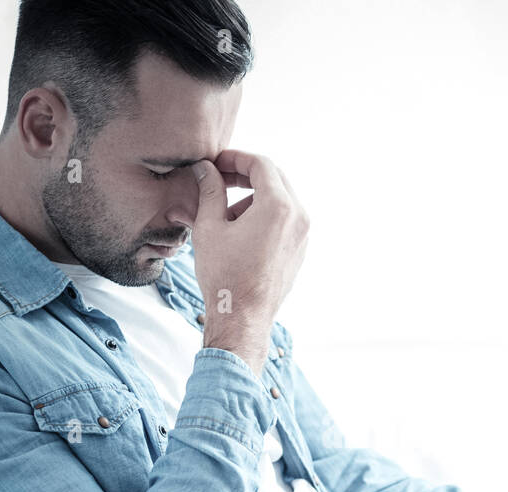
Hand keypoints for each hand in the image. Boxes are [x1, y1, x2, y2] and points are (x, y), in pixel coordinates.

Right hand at [189, 150, 309, 372]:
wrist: (242, 316)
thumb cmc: (224, 274)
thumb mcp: (209, 226)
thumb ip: (210, 190)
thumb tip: (205, 169)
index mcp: (279, 206)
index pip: (261, 164)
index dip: (235, 158)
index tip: (215, 163)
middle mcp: (298, 217)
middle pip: (274, 178)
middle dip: (246, 174)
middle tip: (219, 179)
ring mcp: (303, 235)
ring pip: (280, 199)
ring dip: (254, 196)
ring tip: (225, 214)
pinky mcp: (299, 250)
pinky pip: (285, 220)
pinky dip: (264, 215)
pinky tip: (240, 231)